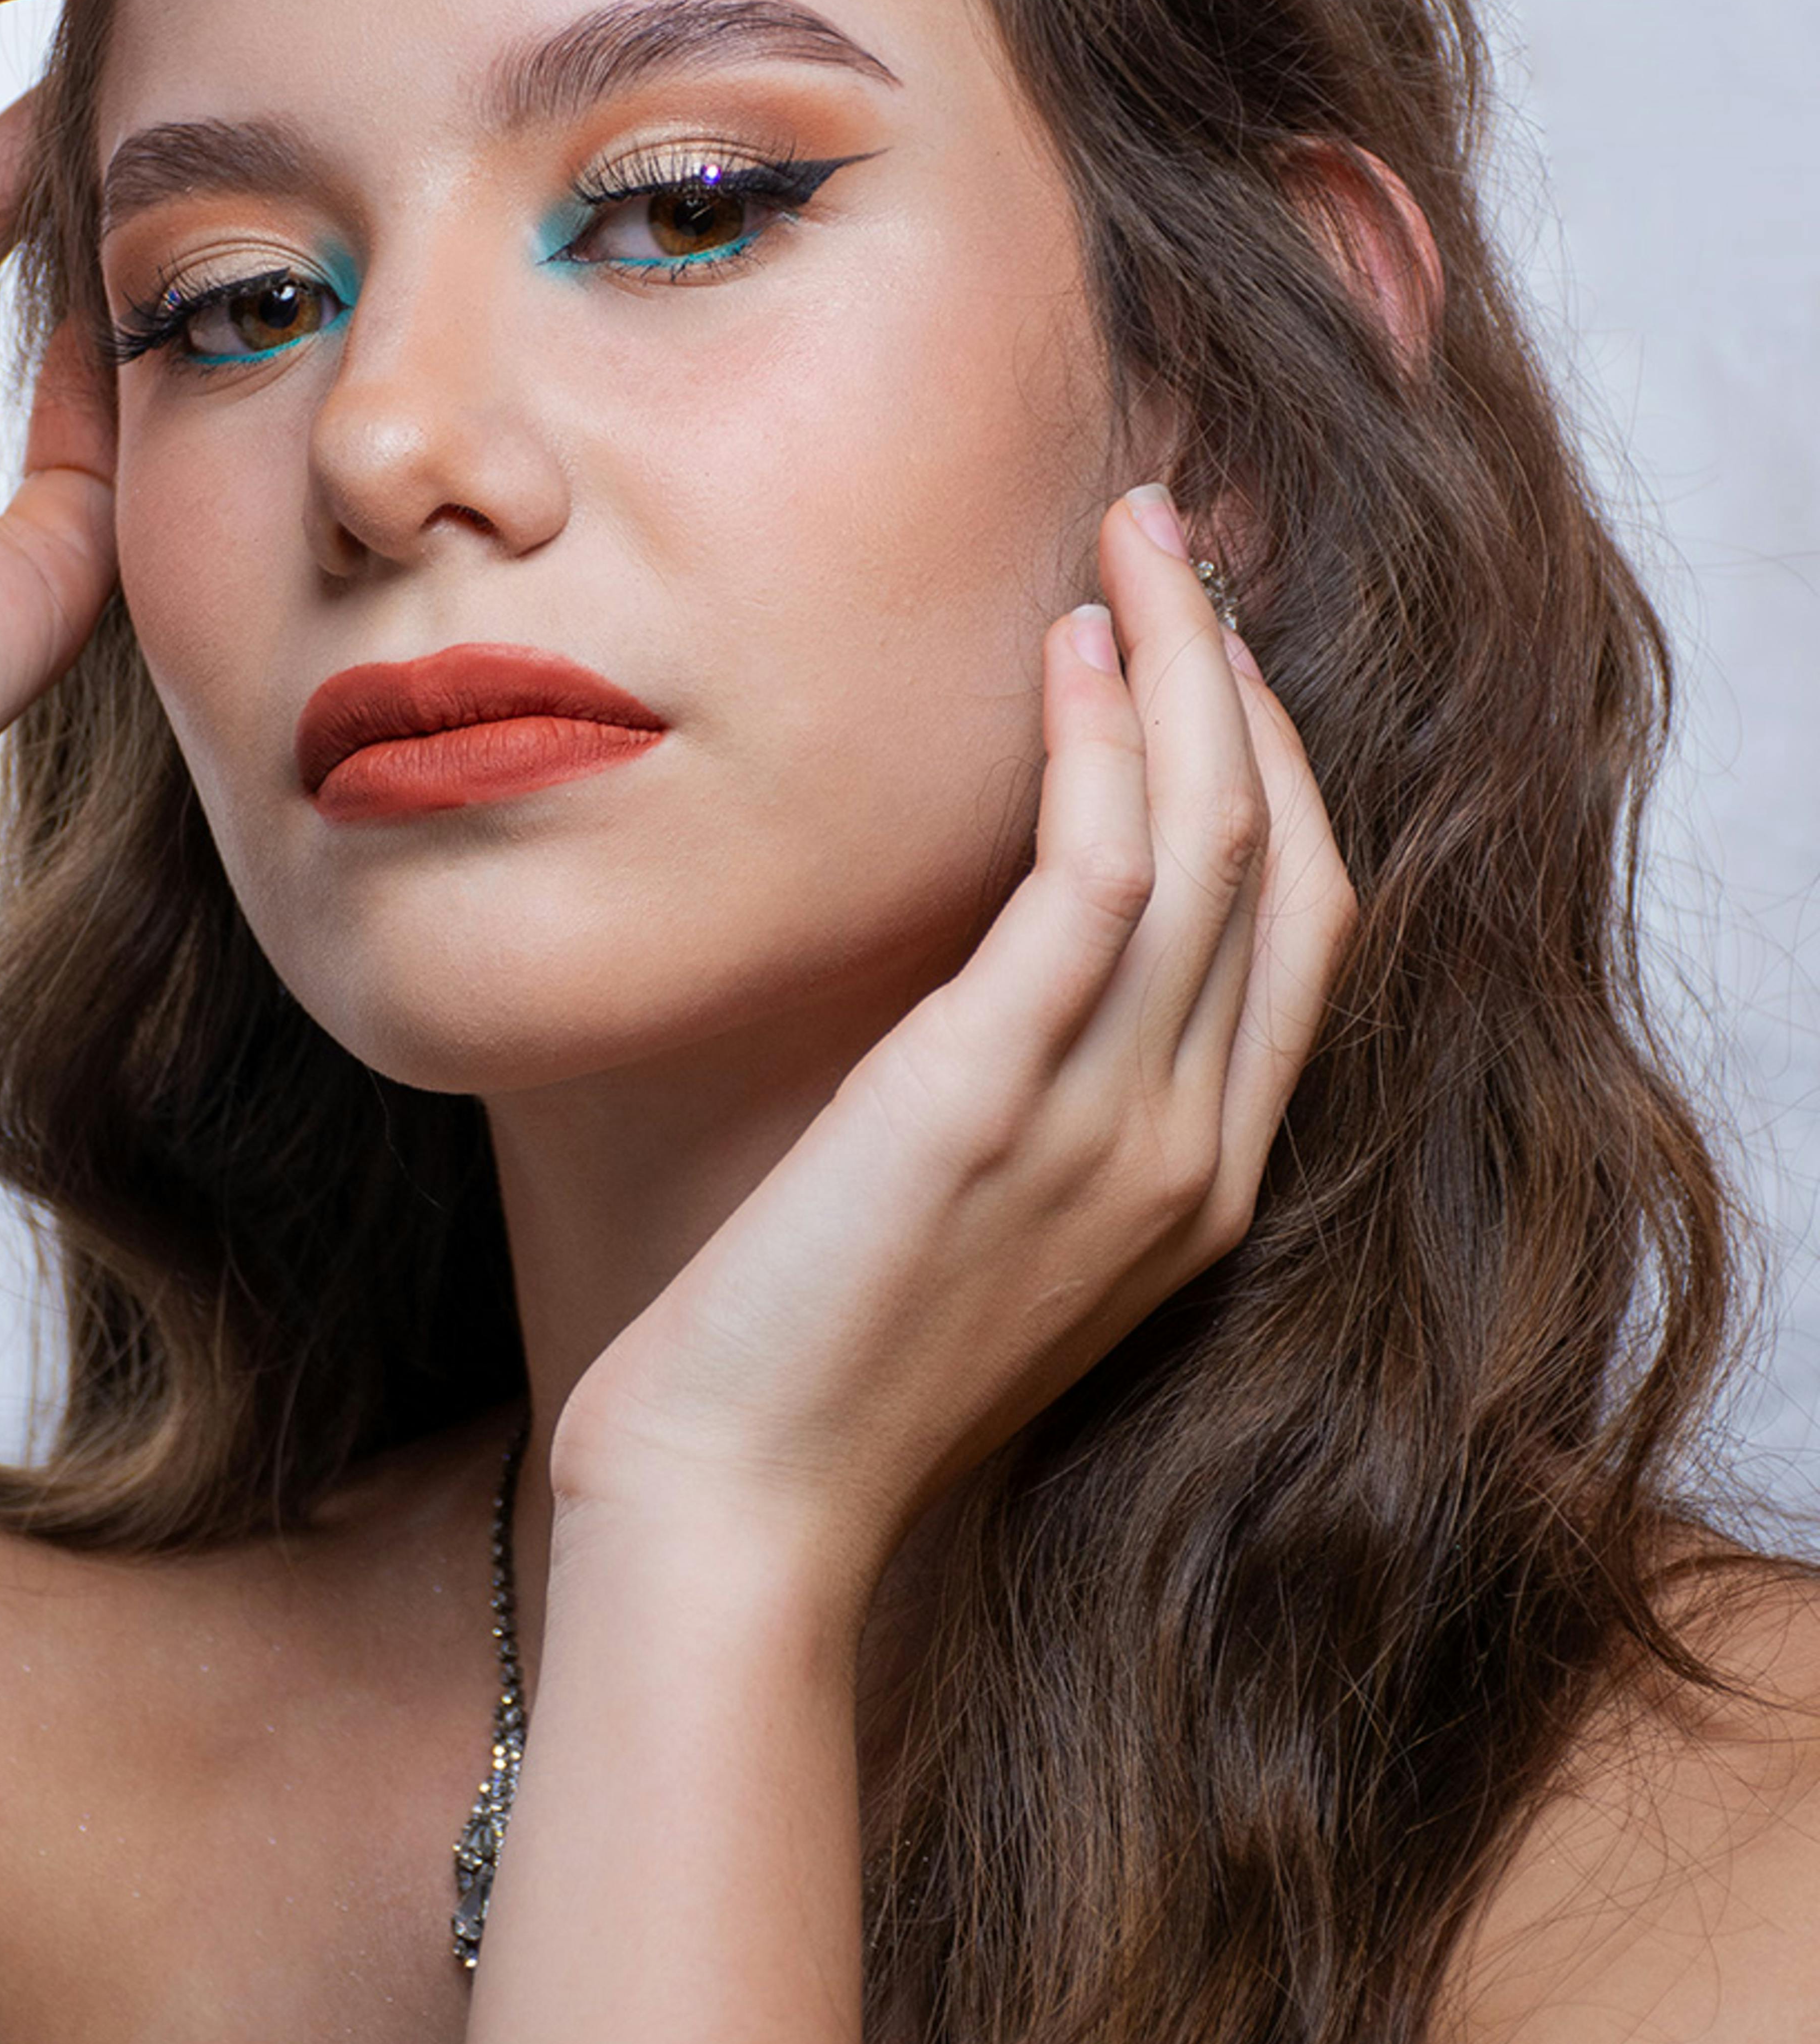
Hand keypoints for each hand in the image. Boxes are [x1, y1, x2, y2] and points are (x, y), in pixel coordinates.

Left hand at [551, 483, 1358, 1596]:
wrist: (739, 1502)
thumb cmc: (826, 1349)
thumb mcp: (983, 1207)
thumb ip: (1038, 1080)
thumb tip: (1010, 929)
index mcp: (1202, 1178)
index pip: (1304, 924)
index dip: (1276, 761)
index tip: (1203, 646)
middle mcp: (1191, 1149)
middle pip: (1289, 857)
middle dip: (1247, 679)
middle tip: (1173, 541)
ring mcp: (1111, 1129)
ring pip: (1214, 841)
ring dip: (1186, 669)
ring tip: (1129, 545)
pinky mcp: (991, 1099)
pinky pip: (1095, 883)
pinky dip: (1099, 750)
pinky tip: (1063, 654)